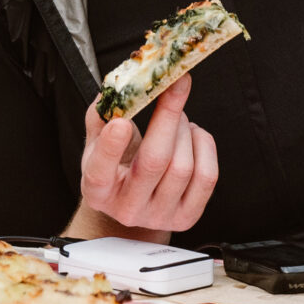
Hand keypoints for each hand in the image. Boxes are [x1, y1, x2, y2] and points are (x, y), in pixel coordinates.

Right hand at [78, 76, 218, 234]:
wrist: (133, 203)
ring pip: (183, 166)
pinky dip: (204, 146)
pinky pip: (207, 177)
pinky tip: (192, 135)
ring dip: (185, 129)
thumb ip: (101, 117)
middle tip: (173, 86)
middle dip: (167, 118)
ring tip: (178, 117)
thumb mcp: (96, 145)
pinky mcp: (187, 217)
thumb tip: (114, 88)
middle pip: (153, 162)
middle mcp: (127, 208)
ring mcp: (159, 216)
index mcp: (98, 190)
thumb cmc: (115, 168)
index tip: (121, 122)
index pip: (100, 172)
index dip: (111, 147)